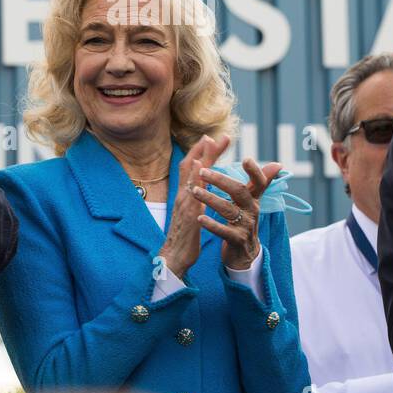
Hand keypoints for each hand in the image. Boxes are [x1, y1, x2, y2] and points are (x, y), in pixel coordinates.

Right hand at [158, 135, 228, 280]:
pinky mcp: (188, 215)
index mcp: (186, 195)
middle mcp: (183, 195)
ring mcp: (184, 204)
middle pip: (191, 166)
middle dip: (203, 148)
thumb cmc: (185, 236)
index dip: (201, 152)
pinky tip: (201, 167)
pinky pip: (191, 194)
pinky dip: (195, 178)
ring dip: (201, 157)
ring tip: (210, 141)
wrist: (175, 258)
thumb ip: (197, 199)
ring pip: (190, 175)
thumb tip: (204, 187)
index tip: (213, 138)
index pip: (193, 168)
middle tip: (218, 134)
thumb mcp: (193, 213)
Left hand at [192, 157, 282, 271]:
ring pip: (228, 210)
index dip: (255, 171)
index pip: (259, 182)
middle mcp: (252, 210)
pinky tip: (200, 218)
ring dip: (210, 199)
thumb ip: (260, 182)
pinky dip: (212, 224)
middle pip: (240, 191)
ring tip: (195, 191)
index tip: (246, 159)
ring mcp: (246, 226)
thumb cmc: (244, 221)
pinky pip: (224, 231)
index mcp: (254, 199)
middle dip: (221, 180)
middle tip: (202, 171)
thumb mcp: (252, 202)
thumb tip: (278, 164)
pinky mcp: (237, 240)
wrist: (245, 254)